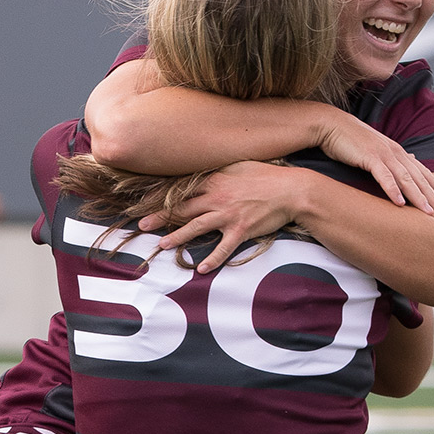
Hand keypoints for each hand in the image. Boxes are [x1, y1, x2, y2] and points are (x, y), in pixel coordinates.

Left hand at [141, 162, 305, 273]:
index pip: (183, 189)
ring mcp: (228, 215)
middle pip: (183, 208)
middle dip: (160, 217)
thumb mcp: (240, 165)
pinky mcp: (241, 230)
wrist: (292, 190)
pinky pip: (223, 248)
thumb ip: (220, 169)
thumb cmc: (267, 175)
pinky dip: (213, 259)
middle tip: (141, 226)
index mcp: (215, 181)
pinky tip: (202, 269)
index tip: (145, 202)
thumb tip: (205, 170)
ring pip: (197, 227)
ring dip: (178, 237)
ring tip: (162, 245)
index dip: (163, 196)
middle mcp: (217, 198)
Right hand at [313, 112, 433, 216]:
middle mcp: (395, 152)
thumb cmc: (352, 140)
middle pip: (419, 178)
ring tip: (428, 213)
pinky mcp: (369, 157)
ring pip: (406, 179)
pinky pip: (383, 176)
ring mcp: (383, 154)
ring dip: (418, 197)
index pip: (423, 172)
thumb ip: (393, 157)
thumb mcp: (376, 149)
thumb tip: (411, 158)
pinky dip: (392, 190)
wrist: (331, 125)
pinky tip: (399, 203)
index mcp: (398, 152)